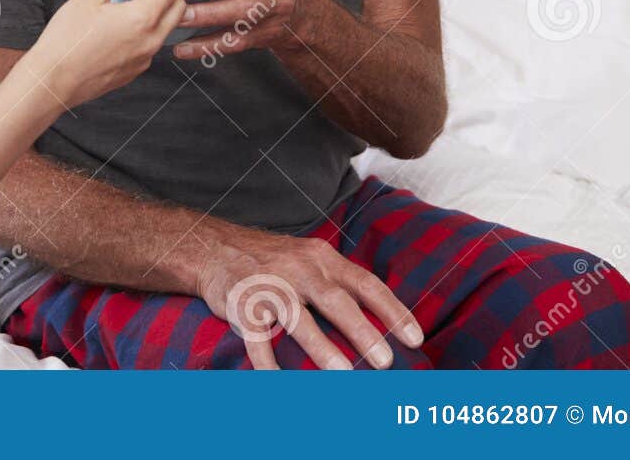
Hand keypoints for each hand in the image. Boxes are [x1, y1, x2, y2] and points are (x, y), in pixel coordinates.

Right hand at [16, 0, 186, 109]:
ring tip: (123, 7)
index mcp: (143, 19)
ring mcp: (145, 59)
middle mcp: (151, 41)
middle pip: (178, 6)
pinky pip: (152, 45)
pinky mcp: (136, 71)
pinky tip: (117, 28)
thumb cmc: (66, 40)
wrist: (52, 82)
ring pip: (167, 27)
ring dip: (155, 11)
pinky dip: (144, 31)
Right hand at [197, 227, 423, 369]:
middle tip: (385, 361)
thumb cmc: (272, 260)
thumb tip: (379, 320)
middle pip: (336, 300)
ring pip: (298, 318)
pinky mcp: (244, 304)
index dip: (393, 311)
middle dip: (362, 331)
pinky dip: (267, 362)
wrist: (214, 247)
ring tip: (343, 373)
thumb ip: (339, 281)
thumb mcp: (310, 257)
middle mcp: (299, 269)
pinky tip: (278, 383)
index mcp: (322, 258)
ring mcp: (270, 286)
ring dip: (321, 347)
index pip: (366, 283)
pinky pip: (257, 337)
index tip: (415, 338)